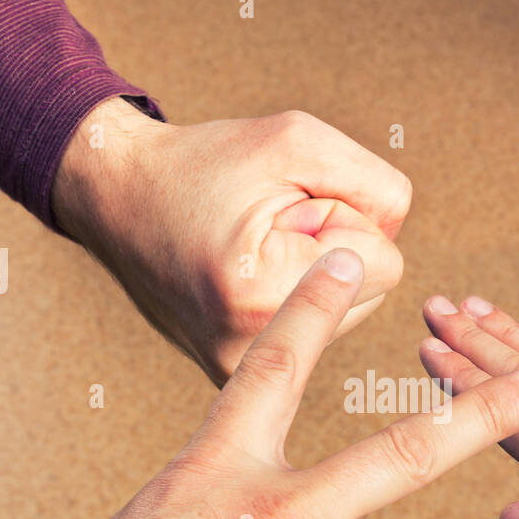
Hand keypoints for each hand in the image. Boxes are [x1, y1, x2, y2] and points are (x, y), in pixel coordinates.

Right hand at [52, 97, 411, 383]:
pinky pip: (314, 331)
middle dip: (334, 250)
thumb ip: (377, 188)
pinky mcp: (237, 376)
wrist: (118, 198)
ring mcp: (239, 373)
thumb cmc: (208, 164)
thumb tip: (400, 245)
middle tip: (264, 227)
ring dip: (316, 273)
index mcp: (261, 294)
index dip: (345, 219)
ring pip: (345, 314)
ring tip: (252, 249)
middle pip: (370, 294)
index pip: (386, 266)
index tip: (283, 208)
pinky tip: (247, 275)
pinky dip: (296, 297)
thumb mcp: (300, 141)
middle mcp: (249, 352)